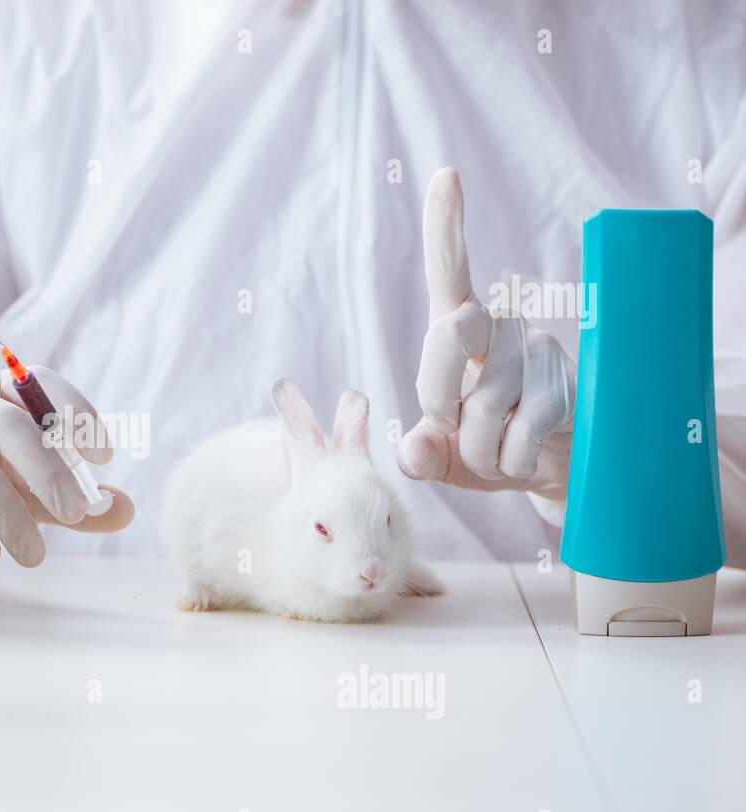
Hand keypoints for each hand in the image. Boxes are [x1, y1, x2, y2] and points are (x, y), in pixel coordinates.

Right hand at [0, 367, 133, 574]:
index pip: (35, 382)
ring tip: (34, 557)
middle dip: (47, 471)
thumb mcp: (26, 493)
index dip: (73, 410)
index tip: (104, 455)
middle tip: (77, 514)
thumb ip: (74, 501)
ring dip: (11, 516)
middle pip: (7, 424)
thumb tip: (127, 510)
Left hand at [397, 167, 574, 498]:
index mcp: (460, 330)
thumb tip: (413, 453)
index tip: (445, 175)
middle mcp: (498, 329)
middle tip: (449, 424)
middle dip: (436, 392)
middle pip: (449, 334)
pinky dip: (508, 463)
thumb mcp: (443, 454)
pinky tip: (521, 454)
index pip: (450, 274)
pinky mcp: (564, 388)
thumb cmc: (485, 449)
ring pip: (478, 414)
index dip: (446, 227)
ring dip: (477, 452)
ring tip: (494, 449)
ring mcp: (536, 353)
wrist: (552, 471)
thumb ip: (420, 454)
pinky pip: (514, 440)